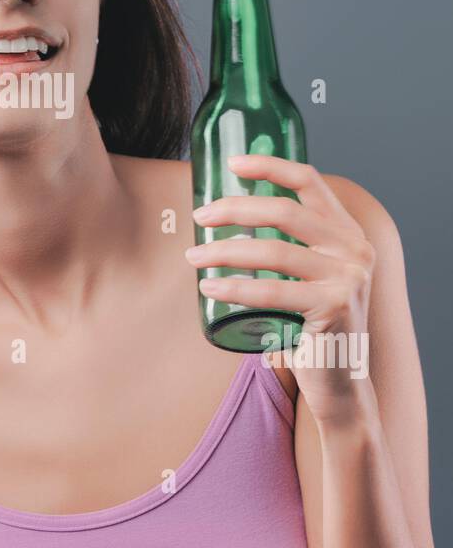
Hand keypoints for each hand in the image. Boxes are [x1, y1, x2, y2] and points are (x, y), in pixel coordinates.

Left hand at [184, 154, 377, 425]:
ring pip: (275, 252)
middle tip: (199, 217)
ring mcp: (349, 278)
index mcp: (348, 232)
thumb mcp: (308, 276)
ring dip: (225, 250)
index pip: (311, 182)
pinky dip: (235, 287)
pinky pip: (273, 292)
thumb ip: (288, 246)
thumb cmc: (309, 325)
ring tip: (193, 256)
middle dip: (235, 209)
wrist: (338, 383)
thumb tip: (225, 217)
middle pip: (286, 212)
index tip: (232, 164)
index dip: (271, 166)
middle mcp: (355, 249)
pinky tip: (209, 287)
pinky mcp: (335, 308)